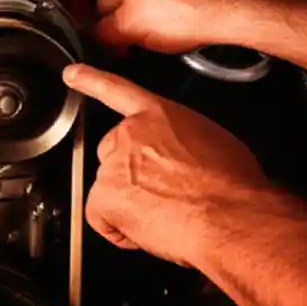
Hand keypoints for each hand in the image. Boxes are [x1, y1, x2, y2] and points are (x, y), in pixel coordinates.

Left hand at [66, 63, 271, 265]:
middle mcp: (131, 134)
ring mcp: (114, 164)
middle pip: (113, 154)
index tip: (72, 74)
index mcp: (159, 116)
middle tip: (162, 196)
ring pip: (110, 190)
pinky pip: (102, 219)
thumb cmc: (234, 185)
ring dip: (130, 206)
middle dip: (129, 176)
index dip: (92, 80)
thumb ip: (183, 141)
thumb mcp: (215, 142)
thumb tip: (182, 158)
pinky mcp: (104, 195)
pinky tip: (149, 231)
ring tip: (168, 216)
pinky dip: (120, 231)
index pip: (118, 90)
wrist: (232, 216)